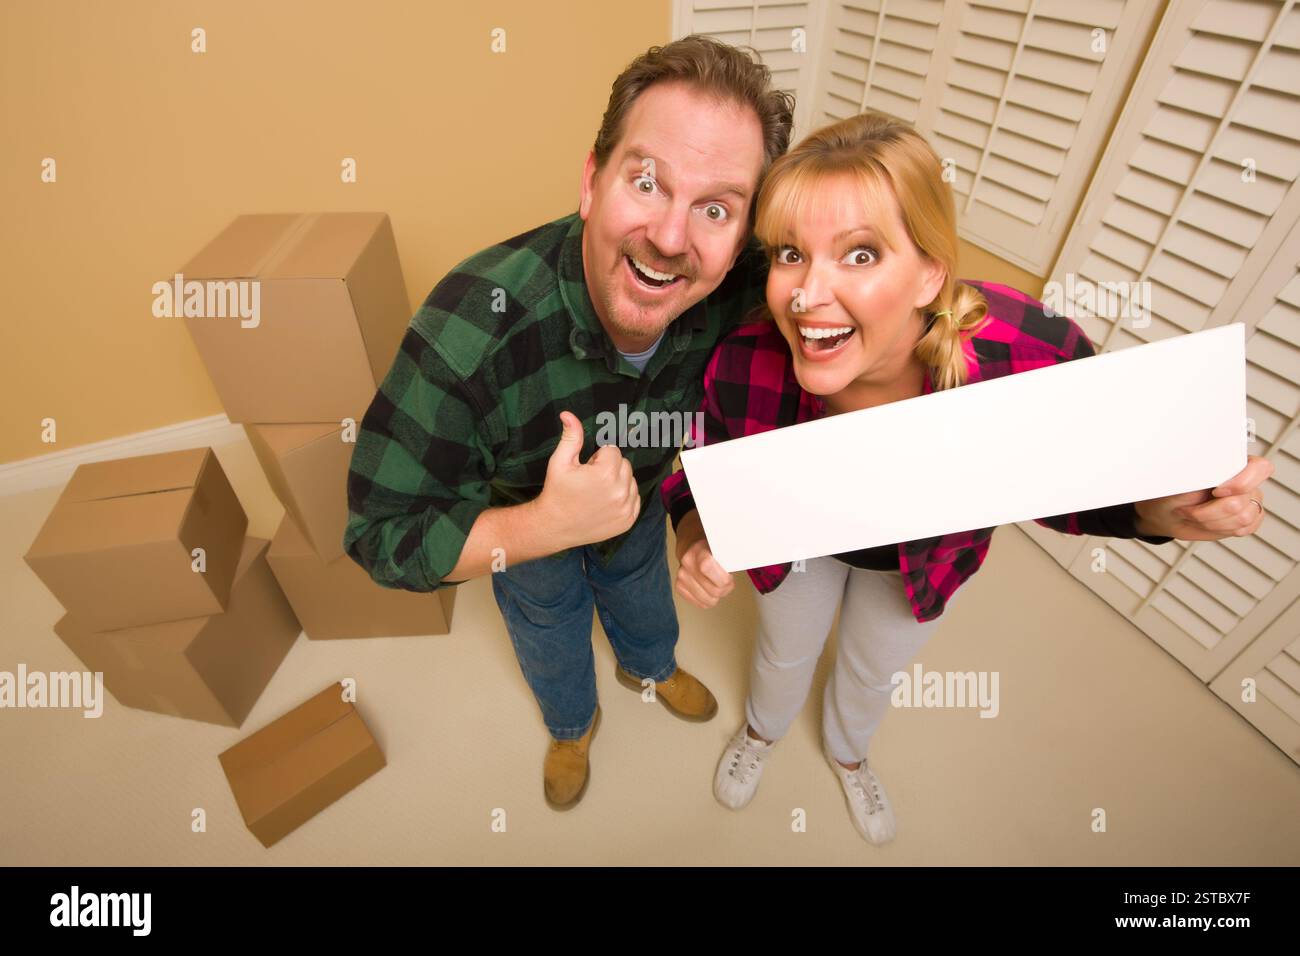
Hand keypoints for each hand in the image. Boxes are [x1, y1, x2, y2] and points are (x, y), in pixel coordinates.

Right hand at [534, 412, 639, 548]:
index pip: (613, 451)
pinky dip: (623, 498)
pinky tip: (605, 503)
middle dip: (609, 468)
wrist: (555, 526)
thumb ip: (571, 437)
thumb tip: (568, 414)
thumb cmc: (556, 491)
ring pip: (631, 481)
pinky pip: (635, 498)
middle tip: (590, 480)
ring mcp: (626, 508)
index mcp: (606, 474)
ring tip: (597, 492)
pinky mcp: (628, 521)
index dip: (597, 457)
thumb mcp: (560, 462)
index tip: (586, 468)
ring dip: (618, 482)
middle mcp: (620, 491)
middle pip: (624, 464)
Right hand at [673, 510, 733, 608]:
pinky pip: (701, 603)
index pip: (707, 566)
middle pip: (714, 591)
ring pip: (708, 600)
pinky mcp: (679, 586)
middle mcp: (687, 562)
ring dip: (717, 594)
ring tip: (717, 582)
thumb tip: (755, 556)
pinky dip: (708, 598)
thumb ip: (733, 553)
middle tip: (727, 579)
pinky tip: (708, 586)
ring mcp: (681, 575)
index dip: (723, 577)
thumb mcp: (723, 544)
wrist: (692, 542)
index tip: (729, 575)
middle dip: (725, 588)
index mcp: (698, 549)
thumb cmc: (713, 545)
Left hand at [1134, 455, 1272, 540]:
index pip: (1259, 468)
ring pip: (1242, 518)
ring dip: (1211, 521)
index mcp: (1233, 463)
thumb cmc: (1173, 493)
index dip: (1241, 483)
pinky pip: (1244, 529)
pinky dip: (1219, 529)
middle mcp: (1246, 481)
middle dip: (1208, 511)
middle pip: (1241, 502)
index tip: (1216, 491)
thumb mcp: (1180, 481)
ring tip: (1194, 515)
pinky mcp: (1248, 520)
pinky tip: (1206, 523)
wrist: (1168, 514)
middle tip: (1188, 508)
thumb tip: (1212, 468)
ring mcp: (1249, 501)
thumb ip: (1203, 474)